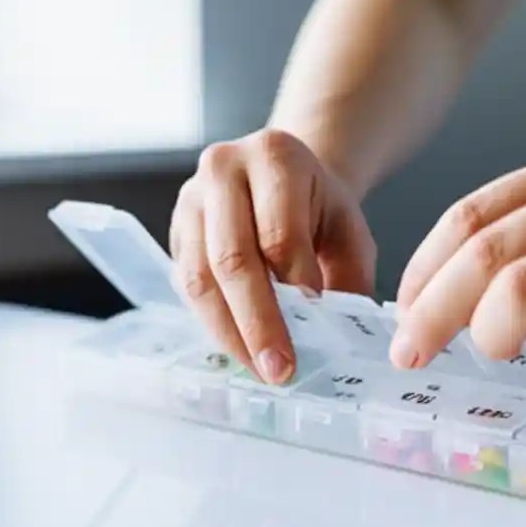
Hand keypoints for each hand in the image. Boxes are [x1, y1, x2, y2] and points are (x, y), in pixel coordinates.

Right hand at [170, 129, 375, 382]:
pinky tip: (241, 350)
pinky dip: (215, 324)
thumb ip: (350, 275)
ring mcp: (191, 200)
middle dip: (258, 321)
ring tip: (261, 370)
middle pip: (232, 257)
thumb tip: (340, 334)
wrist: (281, 175)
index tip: (312, 330)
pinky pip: (187, 286)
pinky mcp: (175, 232)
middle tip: (280, 369)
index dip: (294, 284)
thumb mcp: (349, 227)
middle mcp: (223, 170)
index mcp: (274, 156)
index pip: (279, 231)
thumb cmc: (318, 205)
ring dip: (231, 333)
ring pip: (200, 278)